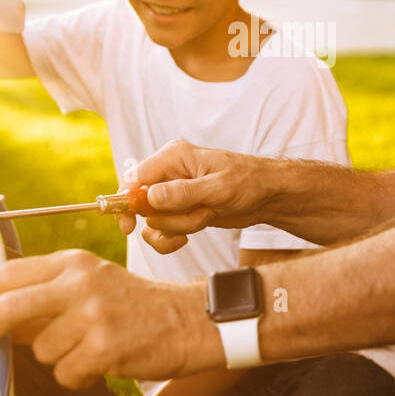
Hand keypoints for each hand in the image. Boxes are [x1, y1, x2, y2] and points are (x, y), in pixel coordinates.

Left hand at [0, 250, 216, 387]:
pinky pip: (65, 373)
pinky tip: (97, 363)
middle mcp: (81, 284)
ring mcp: (92, 316)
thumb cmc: (138, 304)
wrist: (188, 320)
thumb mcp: (93, 282)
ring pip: (40, 349)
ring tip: (84, 348)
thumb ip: (49, 292)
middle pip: (10, 306)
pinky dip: (77, 376)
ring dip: (56, 357)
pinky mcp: (104, 348)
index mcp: (75, 263)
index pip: (11, 274)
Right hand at [115, 140, 274, 252]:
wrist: (267, 196)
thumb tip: (150, 196)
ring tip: (205, 218)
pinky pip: (161, 231)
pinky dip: (173, 238)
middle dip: (166, 219)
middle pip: (140, 204)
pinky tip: (194, 232)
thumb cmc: (248, 182)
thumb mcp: (218, 188)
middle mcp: (168, 174)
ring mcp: (172, 194)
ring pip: (152, 221)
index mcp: (173, 157)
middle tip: (195, 216)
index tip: (130, 225)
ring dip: (177, 227)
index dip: (127, 201)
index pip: (134, 177)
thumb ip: (183, 193)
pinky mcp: (178, 211)